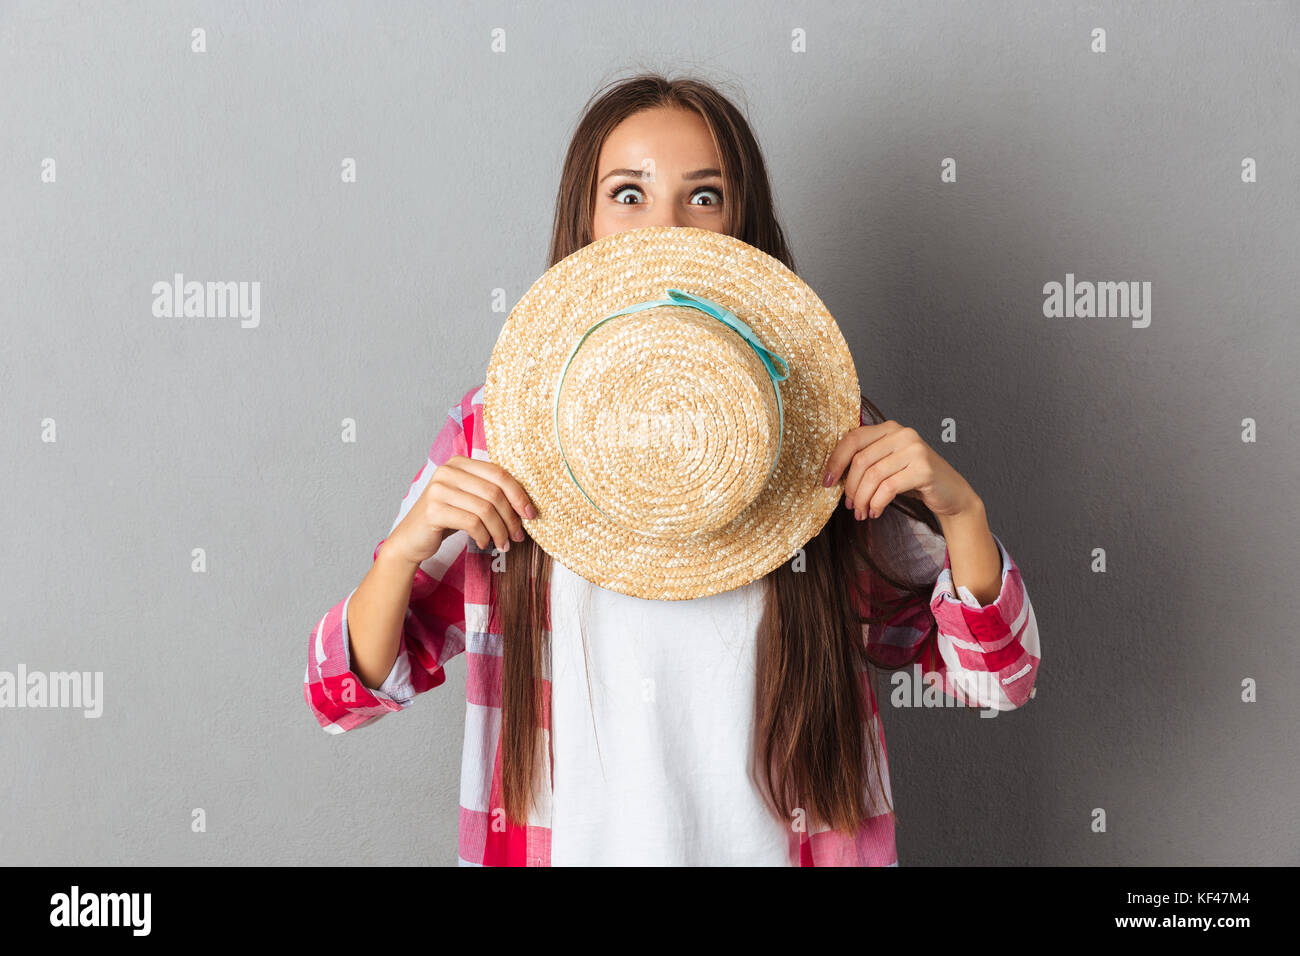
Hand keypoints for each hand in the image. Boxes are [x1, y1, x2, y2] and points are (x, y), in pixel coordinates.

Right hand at [387, 455, 536, 564]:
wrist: (412, 539)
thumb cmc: (447, 519)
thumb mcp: (469, 500)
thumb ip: (490, 493)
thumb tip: (527, 507)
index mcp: (460, 462)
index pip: (499, 473)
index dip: (519, 494)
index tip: (531, 515)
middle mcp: (447, 470)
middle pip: (494, 492)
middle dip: (511, 517)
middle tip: (518, 536)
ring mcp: (438, 489)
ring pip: (485, 509)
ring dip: (500, 531)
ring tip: (503, 544)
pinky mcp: (433, 510)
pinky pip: (472, 523)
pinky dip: (484, 536)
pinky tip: (483, 543)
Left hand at [822, 419, 977, 520]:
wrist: (951, 494)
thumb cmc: (914, 480)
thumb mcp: (887, 465)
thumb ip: (866, 462)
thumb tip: (832, 476)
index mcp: (889, 428)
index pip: (852, 439)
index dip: (835, 461)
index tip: (826, 482)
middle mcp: (902, 433)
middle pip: (860, 460)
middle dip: (850, 487)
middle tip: (849, 505)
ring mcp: (915, 449)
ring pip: (873, 476)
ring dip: (862, 499)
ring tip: (861, 512)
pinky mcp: (924, 469)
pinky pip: (888, 488)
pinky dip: (877, 503)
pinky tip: (875, 512)